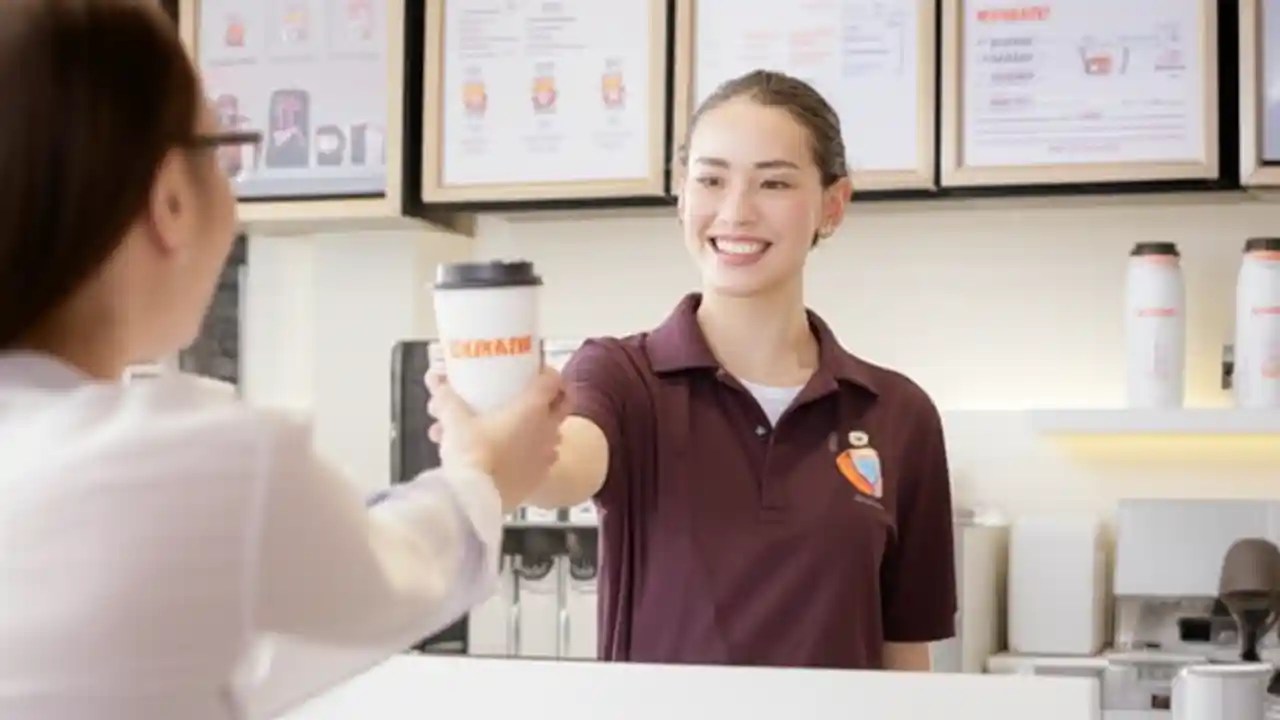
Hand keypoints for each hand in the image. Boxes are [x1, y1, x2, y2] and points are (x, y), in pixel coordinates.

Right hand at [426, 368, 567, 512]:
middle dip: (548, 398)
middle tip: (527, 397)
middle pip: (562, 405)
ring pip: (549, 434)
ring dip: (534, 429)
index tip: (533, 372)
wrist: (474, 501)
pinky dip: (526, 454)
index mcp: (533, 408)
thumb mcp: (454, 421)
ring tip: (505, 430)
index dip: (546, 373)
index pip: (554, 380)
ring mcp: (546, 456)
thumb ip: (447, 398)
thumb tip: (436, 379)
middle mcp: (547, 429)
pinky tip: (502, 456)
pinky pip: (539, 459)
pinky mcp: (539, 479)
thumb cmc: (470, 453)